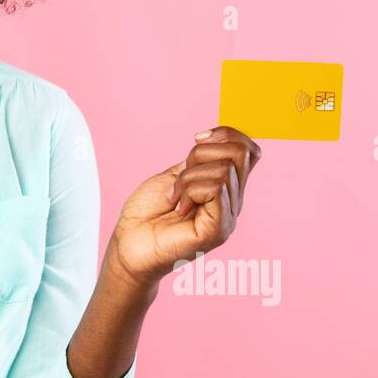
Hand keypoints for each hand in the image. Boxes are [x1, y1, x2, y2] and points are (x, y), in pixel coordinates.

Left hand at [110, 126, 262, 287]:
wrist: (128, 243)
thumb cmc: (147, 211)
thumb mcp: (176, 174)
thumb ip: (201, 161)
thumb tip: (219, 139)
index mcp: (225, 187)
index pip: (249, 150)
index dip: (226, 134)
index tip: (196, 138)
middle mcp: (233, 202)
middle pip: (240, 153)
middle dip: (202, 153)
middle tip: (180, 175)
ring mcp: (228, 217)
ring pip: (224, 170)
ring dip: (188, 177)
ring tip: (174, 198)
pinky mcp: (218, 231)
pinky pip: (216, 190)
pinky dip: (189, 190)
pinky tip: (178, 208)